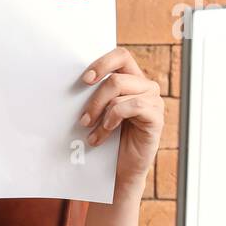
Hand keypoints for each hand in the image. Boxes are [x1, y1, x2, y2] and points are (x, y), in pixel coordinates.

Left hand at [78, 47, 163, 196]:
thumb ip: (93, 95)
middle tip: (82, 119)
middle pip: (116, 77)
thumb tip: (69, 84)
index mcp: (131, 79)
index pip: (121, 56)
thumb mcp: (98, 113)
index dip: (102, 63)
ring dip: (100, 112)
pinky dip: (113, 119)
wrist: (120, 169)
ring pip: (120, 92)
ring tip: (90, 131)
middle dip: (94, 98)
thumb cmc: (107, 139)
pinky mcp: (156, 117)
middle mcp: (145, 86)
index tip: (84, 80)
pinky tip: (105, 132)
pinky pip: (134, 107)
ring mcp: (153, 101)